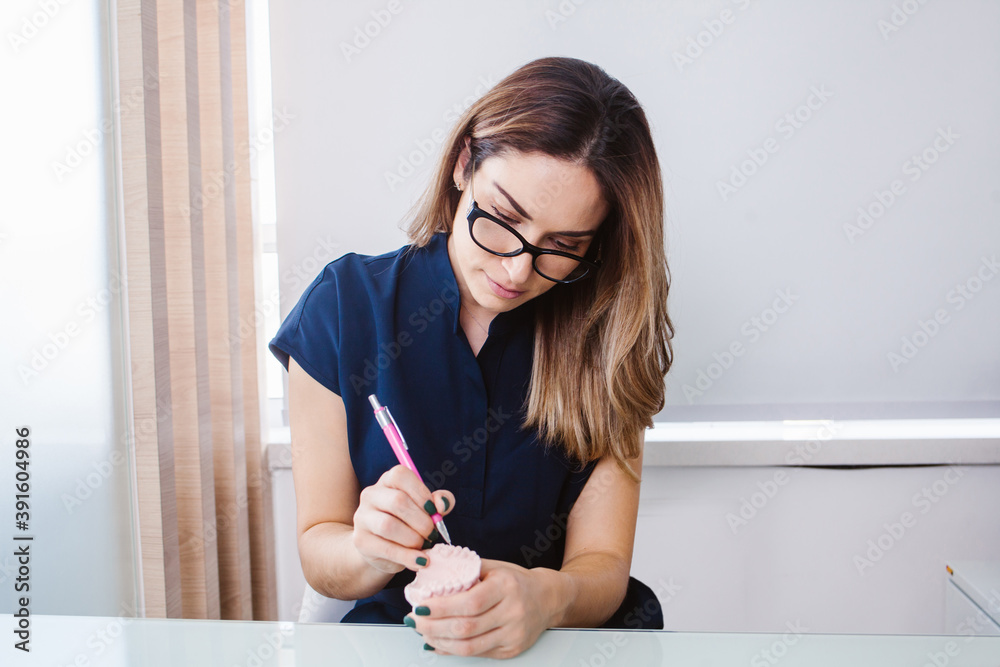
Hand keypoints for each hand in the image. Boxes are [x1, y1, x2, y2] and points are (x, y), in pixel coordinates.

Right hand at [351, 465, 454, 574]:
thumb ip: (438, 501)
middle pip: (397, 501)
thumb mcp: (425, 508)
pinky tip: (421, 561)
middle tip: (432, 533)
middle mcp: (371, 494)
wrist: (381, 547)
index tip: (435, 511)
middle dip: (421, 521)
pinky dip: (408, 557)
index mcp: (387, 480)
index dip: (421, 493)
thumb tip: (442, 505)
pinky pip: (387, 549)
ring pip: (389, 526)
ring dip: (414, 539)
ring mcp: (362, 517)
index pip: (401, 475)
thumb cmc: (408, 522)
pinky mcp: (361, 541)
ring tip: (423, 545)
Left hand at [406, 559, 561, 658]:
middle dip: (433, 627)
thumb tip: (431, 573)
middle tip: (414, 621)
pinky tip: (439, 642)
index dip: (441, 608)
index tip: (420, 606)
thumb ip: (465, 570)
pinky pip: (477, 654)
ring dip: (439, 641)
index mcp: (506, 587)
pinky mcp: (511, 650)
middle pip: (466, 628)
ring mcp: (513, 634)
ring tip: (423, 632)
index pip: (469, 602)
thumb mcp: (494, 568)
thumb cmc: (517, 581)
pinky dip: (452, 650)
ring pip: (469, 647)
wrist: (548, 598)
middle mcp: (512, 612)